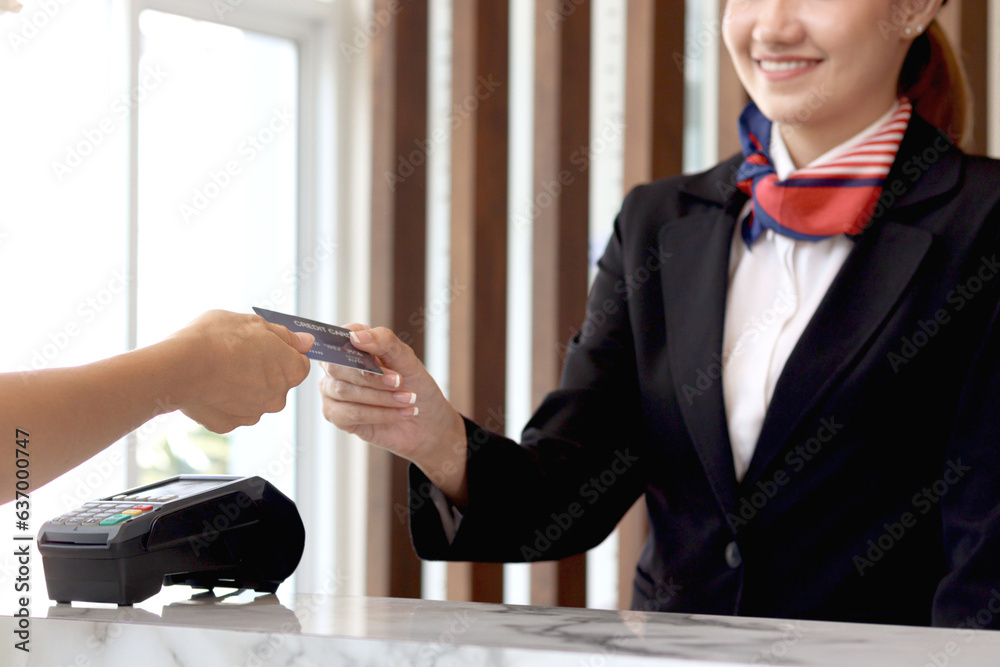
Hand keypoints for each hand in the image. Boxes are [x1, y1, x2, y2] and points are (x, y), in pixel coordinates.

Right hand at [167, 310, 313, 432]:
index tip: (264, 345)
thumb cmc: (217, 339)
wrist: (180, 366)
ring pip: (254, 397)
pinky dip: (223, 400)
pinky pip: (231, 410)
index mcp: (291, 371)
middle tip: (237, 354)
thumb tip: (306, 342)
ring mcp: (253, 413)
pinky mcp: (229, 424)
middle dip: (262, 369)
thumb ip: (285, 335)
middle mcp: (278, 397)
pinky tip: (209, 386)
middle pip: (277, 382)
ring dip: (243, 386)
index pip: (299, 362)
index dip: (283, 351)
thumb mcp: (254, 323)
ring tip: (219, 369)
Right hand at [319, 325, 467, 504]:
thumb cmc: (422, 390)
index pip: (337, 336)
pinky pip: (342, 414)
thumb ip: (386, 343)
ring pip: (339, 391)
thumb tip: (357, 333)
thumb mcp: (412, 363)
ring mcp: (335, 393)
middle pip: (336, 366)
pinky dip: (372, 414)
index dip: (348, 343)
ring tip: (407, 401)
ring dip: (377, 398)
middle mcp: (339, 368)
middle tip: (401, 382)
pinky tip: (396, 415)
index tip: (368, 348)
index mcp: (355, 346)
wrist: (431, 427)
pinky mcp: (339, 417)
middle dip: (371, 377)